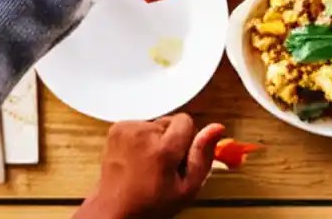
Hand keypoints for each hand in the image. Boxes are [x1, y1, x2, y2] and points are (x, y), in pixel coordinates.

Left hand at [77, 115, 224, 218]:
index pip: (186, 121)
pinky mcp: (116, 129)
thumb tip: (216, 128)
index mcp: (163, 150)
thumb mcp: (187, 188)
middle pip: (171, 122)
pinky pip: (140, 126)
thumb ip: (203, 156)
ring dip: (155, 139)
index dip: (187, 140)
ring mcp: (127, 130)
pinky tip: (138, 158)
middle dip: (171, 140)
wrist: (115, 210)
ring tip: (148, 164)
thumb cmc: (149, 204)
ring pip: (156, 124)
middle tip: (163, 165)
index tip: (179, 158)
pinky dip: (141, 139)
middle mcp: (143, 134)